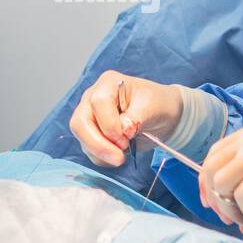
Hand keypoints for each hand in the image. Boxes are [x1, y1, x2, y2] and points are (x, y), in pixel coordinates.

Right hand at [69, 71, 184, 167]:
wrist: (162, 116)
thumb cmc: (157, 104)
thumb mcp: (153, 107)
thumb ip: (137, 117)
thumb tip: (123, 131)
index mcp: (108, 84)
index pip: (98, 103)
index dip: (110, 125)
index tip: (127, 137)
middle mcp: (93, 98)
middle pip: (80, 122)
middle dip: (98, 144)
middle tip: (119, 158)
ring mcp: (90, 116)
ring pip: (82, 138)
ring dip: (101, 153)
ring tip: (123, 157)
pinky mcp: (91, 133)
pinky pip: (88, 150)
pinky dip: (102, 158)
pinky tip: (119, 156)